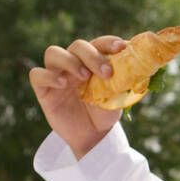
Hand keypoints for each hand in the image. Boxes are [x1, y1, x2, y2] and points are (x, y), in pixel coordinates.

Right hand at [29, 35, 128, 157]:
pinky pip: (37, 75)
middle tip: (106, 73)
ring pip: (53, 53)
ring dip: (70, 61)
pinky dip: (49, 75)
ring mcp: (57, 74)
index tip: (122, 47)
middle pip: (77, 46)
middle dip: (93, 56)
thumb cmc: (104, 113)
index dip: (108, 42)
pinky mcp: (44, 90)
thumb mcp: (117, 97)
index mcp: (92, 60)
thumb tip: (142, 67)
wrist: (93, 137)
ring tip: (84, 77)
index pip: (98, 43)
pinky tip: (62, 84)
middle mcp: (73, 63)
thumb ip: (123, 80)